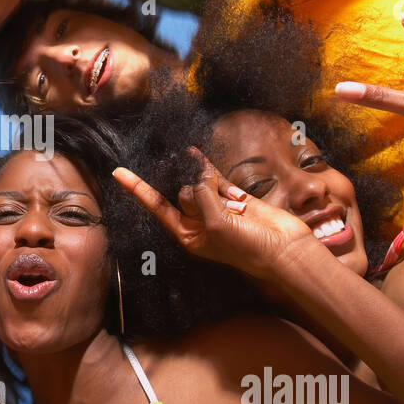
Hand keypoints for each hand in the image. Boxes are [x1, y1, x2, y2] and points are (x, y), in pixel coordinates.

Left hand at [112, 148, 317, 280]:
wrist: (285, 249)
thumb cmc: (249, 248)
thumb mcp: (216, 224)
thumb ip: (203, 197)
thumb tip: (200, 175)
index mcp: (187, 236)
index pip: (156, 207)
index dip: (137, 189)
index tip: (117, 173)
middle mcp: (198, 223)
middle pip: (181, 194)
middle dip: (195, 191)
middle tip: (223, 211)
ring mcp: (216, 209)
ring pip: (198, 183)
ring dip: (202, 177)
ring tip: (227, 200)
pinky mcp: (233, 198)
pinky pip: (214, 178)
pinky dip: (206, 167)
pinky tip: (195, 154)